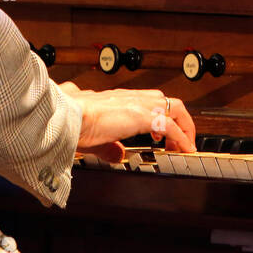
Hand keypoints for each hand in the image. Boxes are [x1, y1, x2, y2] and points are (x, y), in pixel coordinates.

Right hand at [59, 82, 196, 159]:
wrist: (66, 116)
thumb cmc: (72, 122)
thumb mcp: (93, 137)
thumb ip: (108, 146)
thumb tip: (118, 155)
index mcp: (117, 99)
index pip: (147, 100)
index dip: (158, 114)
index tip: (161, 132)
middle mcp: (130, 98)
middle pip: (164, 100)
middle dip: (177, 118)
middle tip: (179, 139)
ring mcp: (136, 104)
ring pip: (173, 107)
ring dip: (183, 125)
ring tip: (185, 144)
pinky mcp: (140, 116)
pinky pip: (169, 125)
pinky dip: (181, 137)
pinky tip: (185, 148)